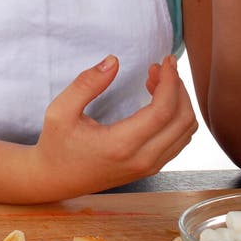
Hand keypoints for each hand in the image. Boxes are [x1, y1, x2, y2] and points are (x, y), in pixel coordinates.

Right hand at [33, 54, 197, 198]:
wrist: (55, 180)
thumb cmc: (56, 145)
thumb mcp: (60, 110)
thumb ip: (86, 84)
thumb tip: (113, 61)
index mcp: (121, 145)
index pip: (163, 111)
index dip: (171, 81)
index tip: (165, 60)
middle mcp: (141, 159)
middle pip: (183, 120)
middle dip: (178, 87)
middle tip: (160, 67)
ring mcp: (149, 167)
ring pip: (186, 132)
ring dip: (179, 101)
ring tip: (156, 80)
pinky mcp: (150, 167)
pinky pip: (178, 140)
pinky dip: (176, 116)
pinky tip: (156, 99)